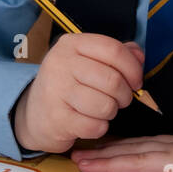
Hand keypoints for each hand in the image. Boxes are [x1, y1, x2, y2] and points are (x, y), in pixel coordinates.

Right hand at [13, 34, 145, 154]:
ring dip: (111, 112)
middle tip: (120, 100)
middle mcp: (60, 63)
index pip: (114, 49)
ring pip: (106, 105)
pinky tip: (88, 122)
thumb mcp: (87, 61)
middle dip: (124, 95)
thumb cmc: (68, 85)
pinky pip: (95, 126)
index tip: (136, 81)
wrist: (33, 114)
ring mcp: (56, 91)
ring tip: (102, 110)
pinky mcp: (56, 118)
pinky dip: (99, 128)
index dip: (133, 68)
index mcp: (71, 44)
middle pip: (113, 80)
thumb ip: (115, 55)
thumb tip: (139, 56)